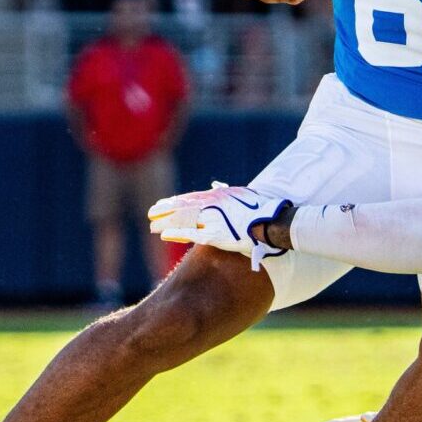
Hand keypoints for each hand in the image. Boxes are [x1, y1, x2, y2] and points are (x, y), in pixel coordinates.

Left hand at [147, 182, 288, 268]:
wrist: (271, 222)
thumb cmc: (260, 208)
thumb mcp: (242, 194)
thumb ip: (225, 190)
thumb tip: (215, 185)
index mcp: (217, 196)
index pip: (190, 198)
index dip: (174, 202)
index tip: (162, 204)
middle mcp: (212, 206)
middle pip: (182, 208)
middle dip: (165, 211)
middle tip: (151, 214)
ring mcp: (212, 220)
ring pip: (182, 220)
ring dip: (166, 222)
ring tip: (153, 226)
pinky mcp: (215, 235)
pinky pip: (191, 234)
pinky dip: (176, 234)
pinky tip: (164, 235)